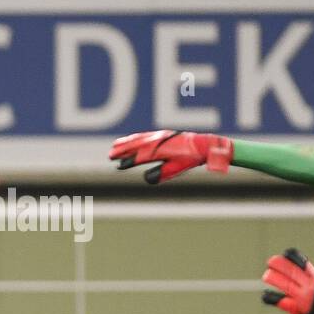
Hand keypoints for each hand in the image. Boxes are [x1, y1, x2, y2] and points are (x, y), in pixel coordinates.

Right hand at [109, 130, 233, 183]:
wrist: (203, 144)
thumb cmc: (191, 158)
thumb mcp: (178, 168)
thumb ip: (162, 173)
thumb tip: (147, 179)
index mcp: (162, 150)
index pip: (142, 156)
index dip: (130, 160)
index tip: (119, 165)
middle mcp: (158, 140)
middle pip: (136, 145)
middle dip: (123, 150)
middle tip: (110, 156)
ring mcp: (159, 136)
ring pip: (139, 139)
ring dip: (126, 143)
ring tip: (114, 146)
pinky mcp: (161, 134)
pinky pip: (144, 135)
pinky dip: (134, 137)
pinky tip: (130, 139)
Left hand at [261, 248, 313, 313]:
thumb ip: (313, 279)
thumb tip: (302, 268)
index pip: (302, 264)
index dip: (292, 257)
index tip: (285, 253)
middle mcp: (310, 287)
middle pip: (291, 271)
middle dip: (279, 265)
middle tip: (270, 261)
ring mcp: (302, 298)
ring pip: (284, 284)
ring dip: (273, 279)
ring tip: (266, 276)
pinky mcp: (296, 309)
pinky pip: (280, 301)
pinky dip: (271, 298)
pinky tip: (265, 296)